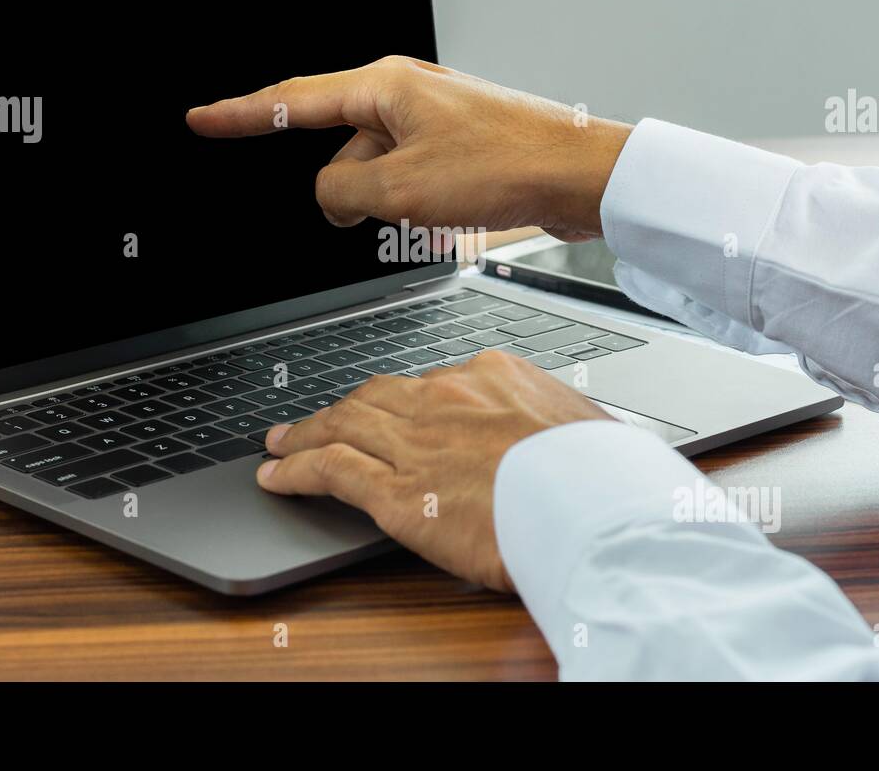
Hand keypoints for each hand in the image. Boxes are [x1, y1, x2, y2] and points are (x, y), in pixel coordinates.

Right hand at [186, 56, 632, 240]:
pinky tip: (449, 221)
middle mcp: (406, 95)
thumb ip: (342, 193)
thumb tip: (330, 198)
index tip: (202, 118)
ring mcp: (434, 120)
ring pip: (378, 172)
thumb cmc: (506, 164)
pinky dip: (416, 206)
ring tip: (435, 218)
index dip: (241, 116)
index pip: (291, 100)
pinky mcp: (457, 148)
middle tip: (378, 216)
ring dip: (390, 205)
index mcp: (384, 87)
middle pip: (341, 147)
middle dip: (349, 189)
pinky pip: (411, 181)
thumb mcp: (401, 189)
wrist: (579, 175)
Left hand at [255, 350, 612, 590]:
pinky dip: (294, 469)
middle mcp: (444, 397)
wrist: (593, 504)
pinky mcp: (395, 492)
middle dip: (341, 408)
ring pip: (341, 425)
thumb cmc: (603, 473)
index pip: (431, 384)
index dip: (402, 403)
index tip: (392, 414)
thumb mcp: (585, 427)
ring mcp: (415, 442)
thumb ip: (550, 424)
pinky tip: (275, 476)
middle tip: (317, 419)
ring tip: (279, 443)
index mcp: (492, 374)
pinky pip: (328, 470)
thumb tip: (555, 439)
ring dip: (303, 434)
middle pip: (375, 396)